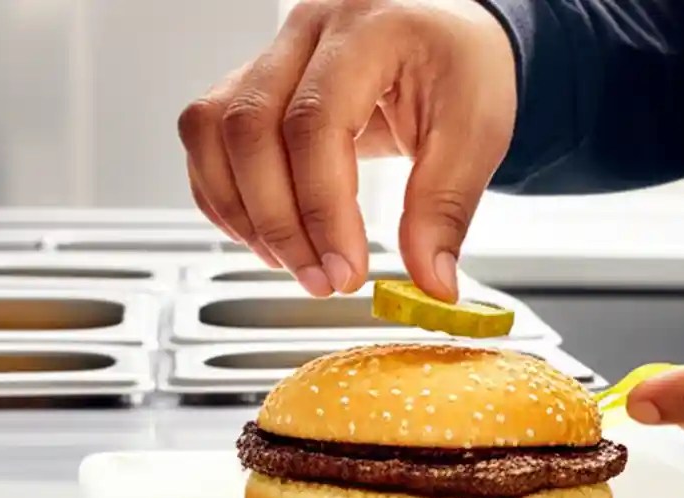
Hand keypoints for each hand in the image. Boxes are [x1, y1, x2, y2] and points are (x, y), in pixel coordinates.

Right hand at [178, 0, 516, 299]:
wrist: (449, 36)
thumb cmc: (464, 66)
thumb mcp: (476, 134)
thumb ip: (445, 208)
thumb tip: (430, 282)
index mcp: (369, 28)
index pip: (315, 123)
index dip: (322, 210)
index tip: (346, 270)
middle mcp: (308, 29)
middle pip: (249, 127)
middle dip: (278, 222)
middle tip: (320, 279)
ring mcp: (273, 52)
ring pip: (211, 128)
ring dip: (241, 210)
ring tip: (291, 261)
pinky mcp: (254, 81)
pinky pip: (207, 135)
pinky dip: (224, 194)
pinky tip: (263, 233)